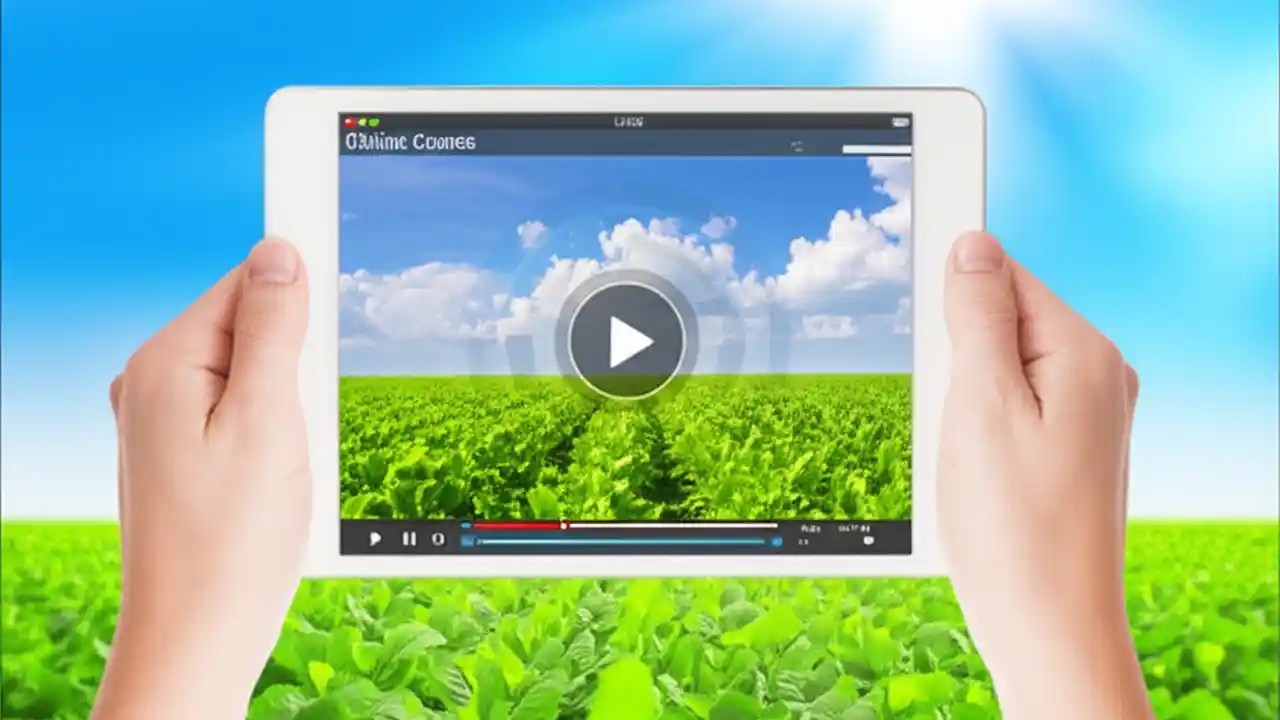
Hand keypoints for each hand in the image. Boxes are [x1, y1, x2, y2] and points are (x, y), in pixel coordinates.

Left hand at [92, 239, 310, 719]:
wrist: (200, 637)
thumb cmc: (230, 543)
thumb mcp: (268, 421)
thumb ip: (273, 330)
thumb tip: (279, 254)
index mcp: (164, 364)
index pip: (244, 283)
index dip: (300, 293)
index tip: (340, 306)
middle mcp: (154, 386)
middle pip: (250, 329)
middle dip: (297, 366)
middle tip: (304, 425)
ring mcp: (165, 423)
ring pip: (253, 377)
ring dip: (291, 408)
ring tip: (289, 465)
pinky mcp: (185, 456)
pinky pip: (243, 415)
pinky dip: (276, 435)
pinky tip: (279, 479)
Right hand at [939, 232, 1151, 718]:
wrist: (1047, 629)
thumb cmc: (1013, 530)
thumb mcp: (981, 405)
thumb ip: (979, 316)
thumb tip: (974, 246)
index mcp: (1083, 354)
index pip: (1006, 274)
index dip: (954, 298)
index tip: (929, 338)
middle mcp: (1098, 377)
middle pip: (1005, 321)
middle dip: (958, 357)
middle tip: (952, 419)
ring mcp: (1088, 416)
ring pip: (1002, 368)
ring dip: (965, 399)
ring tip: (966, 456)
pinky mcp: (1070, 449)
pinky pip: (1013, 407)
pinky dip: (981, 428)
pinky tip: (976, 470)